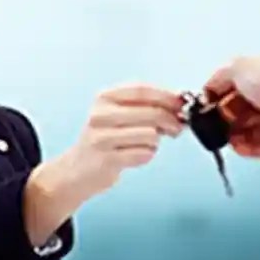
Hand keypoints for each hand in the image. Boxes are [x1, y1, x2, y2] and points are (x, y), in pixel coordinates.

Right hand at [25, 83, 183, 238]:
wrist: (76, 170)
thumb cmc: (104, 139)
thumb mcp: (117, 114)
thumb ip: (145, 106)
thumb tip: (179, 105)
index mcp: (104, 97)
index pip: (141, 90)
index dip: (166, 96)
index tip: (182, 104)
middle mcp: (100, 115)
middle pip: (150, 112)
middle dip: (171, 121)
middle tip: (177, 128)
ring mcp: (101, 137)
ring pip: (150, 134)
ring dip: (155, 142)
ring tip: (145, 144)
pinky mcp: (106, 159)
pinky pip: (144, 154)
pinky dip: (146, 155)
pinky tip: (135, 155)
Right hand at [203, 56, 259, 157]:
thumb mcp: (238, 67)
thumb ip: (219, 77)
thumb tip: (210, 89)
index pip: (234, 84)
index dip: (218, 94)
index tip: (207, 102)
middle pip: (238, 109)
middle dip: (224, 115)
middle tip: (215, 118)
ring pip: (246, 130)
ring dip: (232, 134)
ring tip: (226, 133)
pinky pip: (257, 148)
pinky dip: (245, 149)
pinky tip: (237, 145)